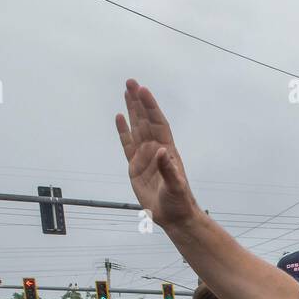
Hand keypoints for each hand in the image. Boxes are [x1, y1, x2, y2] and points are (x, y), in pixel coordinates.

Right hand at [117, 80, 199, 229]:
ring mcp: (145, 156)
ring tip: (126, 91)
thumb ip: (169, 170)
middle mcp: (156, 149)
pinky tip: (119, 117)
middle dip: (139, 101)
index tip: (143, 91)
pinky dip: (123, 131)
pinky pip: (127, 144)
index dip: (151, 107)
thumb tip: (162, 152)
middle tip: (131, 82)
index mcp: (167, 150)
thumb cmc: (179, 202)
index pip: (158, 123)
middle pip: (146, 120)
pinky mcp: (135, 167)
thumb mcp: (176, 187)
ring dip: (132, 110)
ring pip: (137, 128)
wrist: (174, 216)